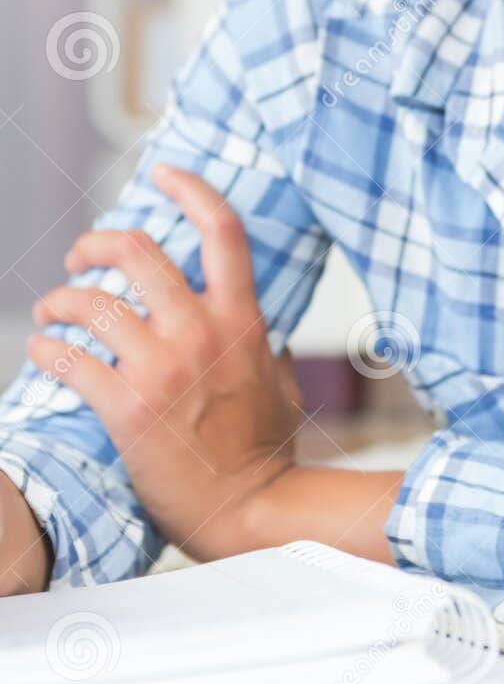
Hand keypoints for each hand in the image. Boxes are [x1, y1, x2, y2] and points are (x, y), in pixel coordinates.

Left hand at [27, 164, 302, 560]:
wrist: (251, 510)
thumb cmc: (266, 453)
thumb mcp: (278, 381)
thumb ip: (258, 343)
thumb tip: (251, 327)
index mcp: (241, 321)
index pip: (222, 231)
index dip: (190, 189)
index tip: (163, 173)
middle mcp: (200, 334)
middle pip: (138, 252)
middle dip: (97, 243)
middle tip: (82, 256)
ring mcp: (162, 369)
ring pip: (91, 303)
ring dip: (60, 300)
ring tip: (52, 314)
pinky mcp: (127, 408)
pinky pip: (68, 360)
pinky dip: (47, 350)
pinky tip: (44, 353)